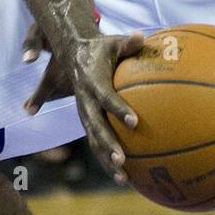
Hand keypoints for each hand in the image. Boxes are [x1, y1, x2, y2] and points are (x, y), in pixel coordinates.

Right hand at [21, 25, 144, 181]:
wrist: (71, 53)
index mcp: (92, 81)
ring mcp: (84, 112)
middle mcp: (85, 100)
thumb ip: (128, 42)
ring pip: (93, 140)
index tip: (135, 121)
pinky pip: (95, 141)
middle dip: (107, 144)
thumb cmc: (98, 47)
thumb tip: (142, 36)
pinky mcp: (86, 120)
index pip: (106, 97)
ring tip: (122, 178)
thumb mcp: (112, 41)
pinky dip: (106, 159)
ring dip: (106, 159)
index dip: (119, 109)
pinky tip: (124, 175)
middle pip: (95, 126)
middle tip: (122, 159)